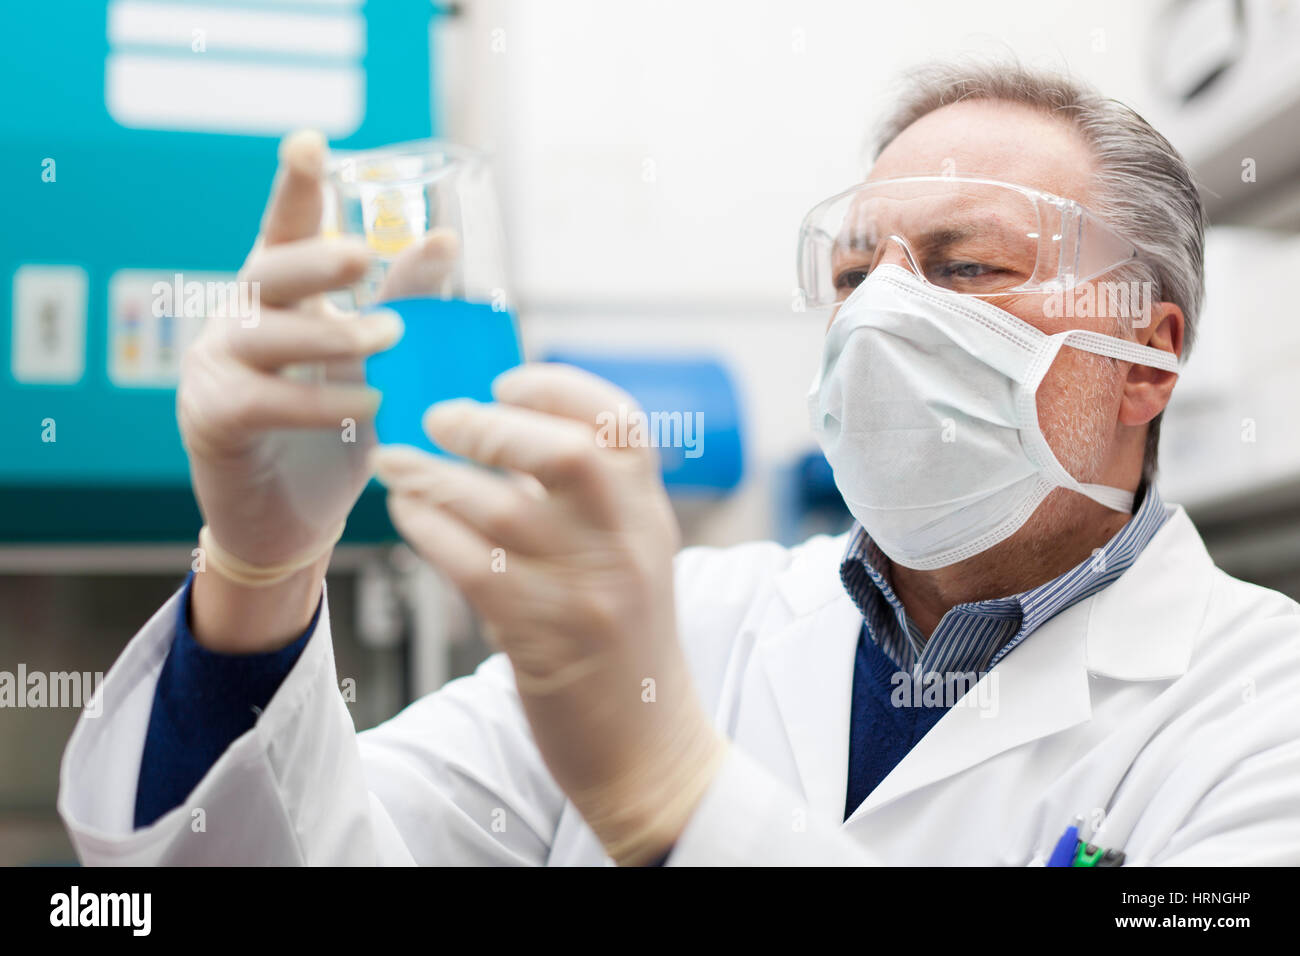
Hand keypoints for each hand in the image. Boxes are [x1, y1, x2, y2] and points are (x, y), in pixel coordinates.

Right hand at [180, 129, 456, 649]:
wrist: (293, 518)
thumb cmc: (335, 431)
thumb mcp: (373, 361)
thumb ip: (401, 301)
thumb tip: (443, 241)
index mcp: (279, 295)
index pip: (285, 230)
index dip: (295, 188)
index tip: (309, 142)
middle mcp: (240, 318)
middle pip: (269, 272)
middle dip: (316, 259)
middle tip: (363, 255)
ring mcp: (217, 366)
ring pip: (266, 333)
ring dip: (330, 333)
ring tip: (388, 340)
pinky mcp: (212, 418)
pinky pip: (265, 399)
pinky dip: (320, 401)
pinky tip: (366, 405)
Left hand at [372, 363, 727, 864]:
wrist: (649, 750)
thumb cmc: (626, 645)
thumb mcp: (631, 557)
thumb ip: (588, 498)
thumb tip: (509, 429)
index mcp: (649, 516)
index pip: (619, 423)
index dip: (559, 387)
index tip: (507, 381)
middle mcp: (626, 546)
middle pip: (565, 453)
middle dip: (491, 425)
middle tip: (441, 416)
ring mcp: (586, 593)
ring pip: (501, 509)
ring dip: (434, 477)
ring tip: (394, 462)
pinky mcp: (542, 641)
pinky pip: (472, 567)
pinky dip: (430, 531)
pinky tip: (408, 516)